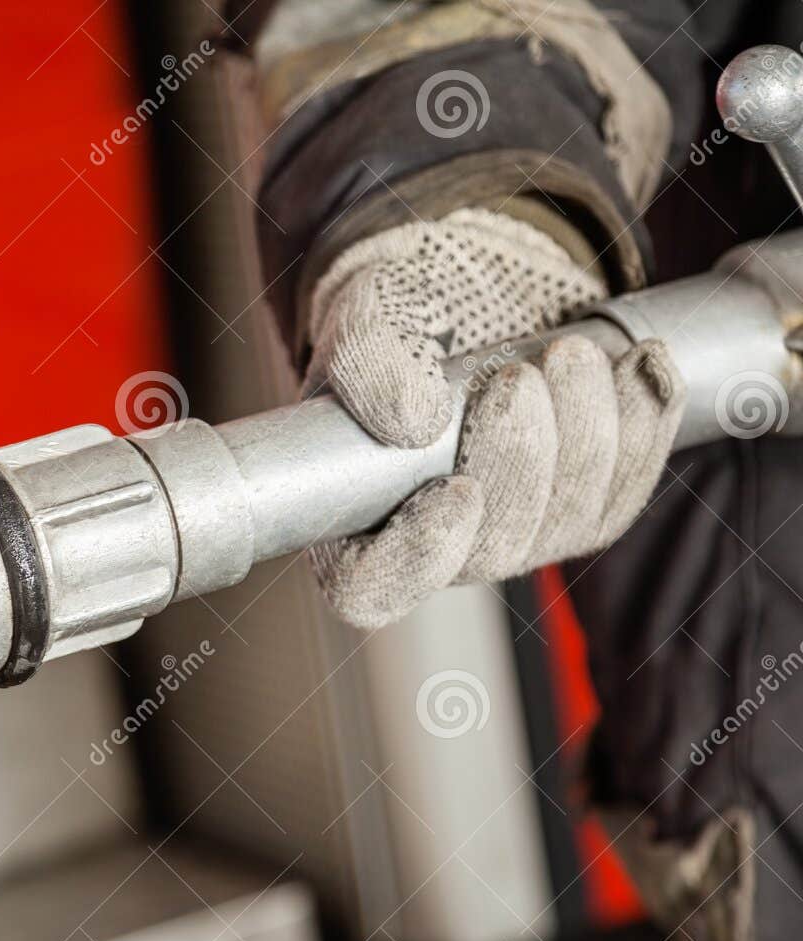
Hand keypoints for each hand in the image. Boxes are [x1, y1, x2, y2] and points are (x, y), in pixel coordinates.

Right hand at [303, 208, 684, 628]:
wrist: (469, 295)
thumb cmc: (398, 322)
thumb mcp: (364, 321)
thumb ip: (369, 365)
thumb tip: (415, 422)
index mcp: (356, 524)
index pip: (372, 587)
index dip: (417, 559)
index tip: (456, 490)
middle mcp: (437, 550)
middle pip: (492, 552)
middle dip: (519, 462)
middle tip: (517, 377)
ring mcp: (516, 537)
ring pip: (567, 523)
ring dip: (585, 435)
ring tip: (570, 354)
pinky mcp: (581, 511)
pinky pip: (624, 493)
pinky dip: (644, 425)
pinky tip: (644, 364)